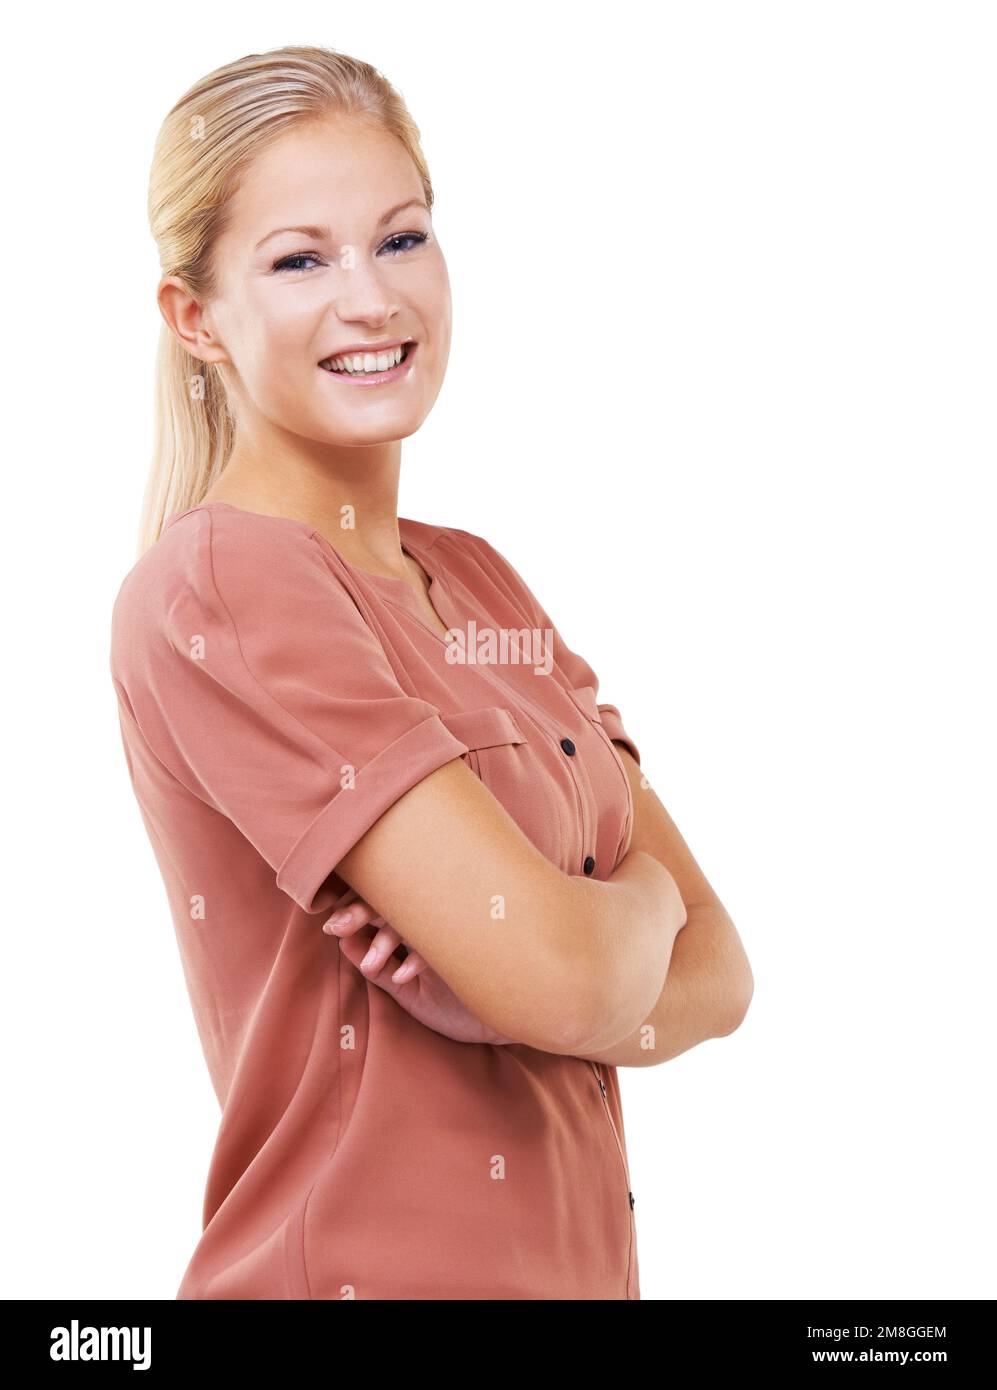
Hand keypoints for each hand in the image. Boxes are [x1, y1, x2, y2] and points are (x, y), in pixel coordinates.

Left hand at [322, 894, 515, 1045]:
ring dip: (387, 938)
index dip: (355, 908)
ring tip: (370, 966)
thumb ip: (376, 966)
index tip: (331, 926)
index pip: (384, 903)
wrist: (503, 1023)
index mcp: (420, 925)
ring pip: (415, 915)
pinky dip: (417, 958)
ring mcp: (455, 929)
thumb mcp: (405, 989)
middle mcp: (437, 920)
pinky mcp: (472, 944)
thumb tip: (342, 940)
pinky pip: (439, 943)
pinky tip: (403, 976)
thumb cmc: (455, 1003)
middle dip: (361, 910)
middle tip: (338, 926)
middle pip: (395, 898)